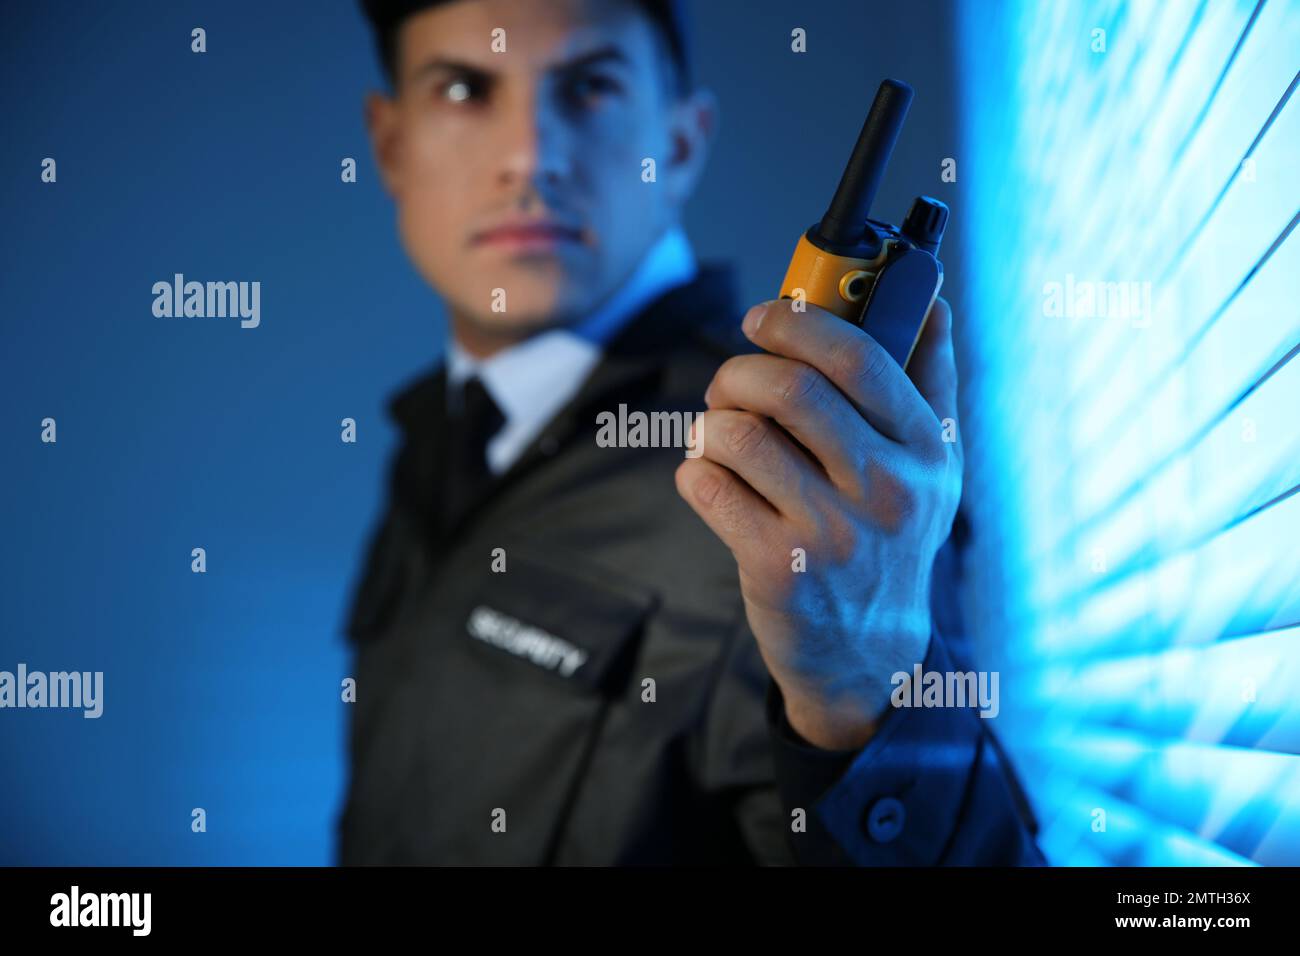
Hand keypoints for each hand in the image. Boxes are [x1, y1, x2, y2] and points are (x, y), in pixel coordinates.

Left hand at [675, 297, 962, 750]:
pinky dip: (694, 470)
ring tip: (718, 438)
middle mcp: (886, 489)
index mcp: (925, 449)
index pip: (859, 357)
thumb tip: (931, 296)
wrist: (869, 653)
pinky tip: (712, 481)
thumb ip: (930, 379)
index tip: (760, 319)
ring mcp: (831, 533)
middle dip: (739, 372)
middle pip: (789, 389)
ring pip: (737, 435)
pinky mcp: (778, 568)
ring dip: (710, 424)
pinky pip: (706, 485)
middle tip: (728, 386)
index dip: (797, 323)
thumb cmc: (891, 538)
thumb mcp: (933, 466)